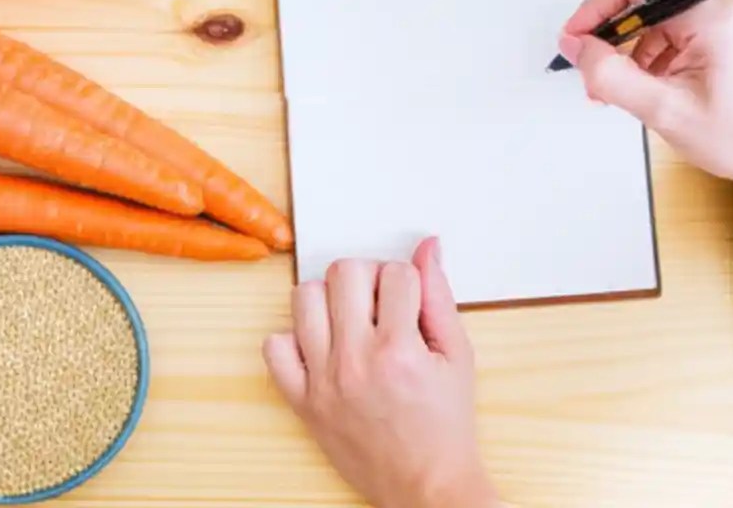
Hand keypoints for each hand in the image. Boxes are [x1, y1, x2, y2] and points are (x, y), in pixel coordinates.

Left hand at [262, 238, 498, 507]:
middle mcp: (355, 361)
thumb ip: (439, 297)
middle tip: (380, 302)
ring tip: (350, 320)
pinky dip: (294, 340)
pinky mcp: (302, 401)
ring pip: (303, 298)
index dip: (407, 279)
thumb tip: (427, 248)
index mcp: (400, 350)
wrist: (425, 486)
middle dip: (367, 277)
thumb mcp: (458, 357)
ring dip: (329, 299)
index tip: (410, 300)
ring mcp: (323, 381)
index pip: (395, 273)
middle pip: (343, 273)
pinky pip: (274, 348)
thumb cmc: (445, 427)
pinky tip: (322, 347)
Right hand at [557, 0, 732, 184]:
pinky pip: (669, 21)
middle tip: (592, 68)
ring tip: (617, 87)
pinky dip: (646, 48)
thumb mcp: (664, 111)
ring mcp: (722, 8)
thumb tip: (575, 48)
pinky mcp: (721, 24)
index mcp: (710, 9)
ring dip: (626, 42)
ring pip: (651, 7)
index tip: (575, 42)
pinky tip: (644, 83)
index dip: (594, 6)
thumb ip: (611, 76)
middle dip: (608, 26)